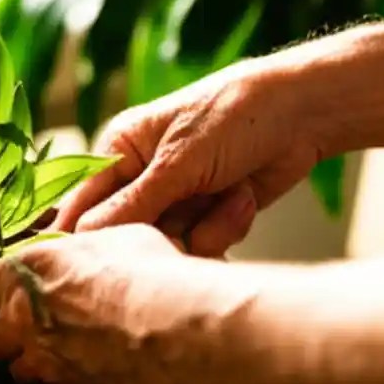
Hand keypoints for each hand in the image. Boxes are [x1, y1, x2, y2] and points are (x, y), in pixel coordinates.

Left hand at [0, 225, 225, 383]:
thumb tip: (87, 255)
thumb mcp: (116, 239)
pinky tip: (92, 369)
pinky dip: (65, 382)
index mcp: (24, 273)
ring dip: (32, 363)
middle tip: (17, 334)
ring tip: (63, 352)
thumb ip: (84, 252)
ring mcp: (46, 364)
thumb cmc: (153, 273)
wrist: (181, 329)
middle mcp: (23, 321)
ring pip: (19, 371)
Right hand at [52, 59, 322, 256]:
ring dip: (203, 227)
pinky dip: (227, 225)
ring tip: (228, 191)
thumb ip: (131, 205)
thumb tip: (81, 239)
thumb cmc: (234, 117)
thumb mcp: (178, 162)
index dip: (83, 237)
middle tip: (185, 219)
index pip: (82, 203)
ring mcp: (178, 200)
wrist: (303, 116)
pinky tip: (243, 197)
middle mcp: (143, 178)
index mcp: (120, 150)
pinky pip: (202, 246)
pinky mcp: (209, 217)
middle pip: (127, 236)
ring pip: (168, 247)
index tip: (91, 267)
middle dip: (162, 234)